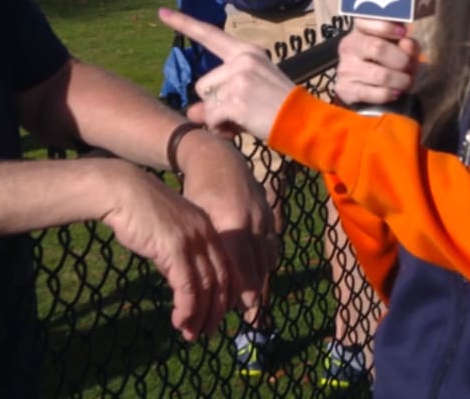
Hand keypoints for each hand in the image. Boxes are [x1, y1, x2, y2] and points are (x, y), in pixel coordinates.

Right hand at [96, 159, 230, 340]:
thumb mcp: (168, 234)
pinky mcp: (176, 248)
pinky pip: (188, 286)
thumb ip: (179, 254)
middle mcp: (206, 234)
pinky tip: (180, 321)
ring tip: (191, 334)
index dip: (223, 295)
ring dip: (200, 315)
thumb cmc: (139, 213)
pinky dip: (187, 308)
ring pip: (207, 286)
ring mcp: (193, 240)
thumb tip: (181, 282)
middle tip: (206, 332)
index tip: (215, 315)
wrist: (122, 191)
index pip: (226, 267)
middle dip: (215, 310)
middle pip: (222, 280)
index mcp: (207, 228)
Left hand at [158, 7, 293, 141]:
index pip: (209, 34)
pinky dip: (221, 129)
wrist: (303, 121)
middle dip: (215, 103)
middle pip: (203, 85)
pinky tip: (240, 128)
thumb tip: (192, 113)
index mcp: (246, 51)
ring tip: (243, 119)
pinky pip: (212, 118)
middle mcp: (242, 59)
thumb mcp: (247, 95)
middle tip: (241, 111)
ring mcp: (239, 77)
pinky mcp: (237, 99)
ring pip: (206, 102)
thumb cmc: (277, 108)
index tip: (162, 12)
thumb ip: (218, 98)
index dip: (183, 24)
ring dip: (218, 117)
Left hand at [178, 133, 277, 313]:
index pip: (241, 264)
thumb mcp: (196, 217)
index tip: (244, 308)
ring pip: (268, 256)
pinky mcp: (271, 213)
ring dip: (260, 276)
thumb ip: (203, 246)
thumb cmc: (199, 190)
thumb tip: (200, 281)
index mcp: (231, 223)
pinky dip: (266, 259)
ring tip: (249, 294)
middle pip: (258, 264)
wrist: (218, 158)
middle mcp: (252, 221)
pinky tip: (257, 270)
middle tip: (246, 311)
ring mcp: (264, 216)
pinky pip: (273, 243)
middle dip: (254, 289)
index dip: (243, 288)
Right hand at [335, 18, 418, 105]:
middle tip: (410, 67)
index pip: (366, 21)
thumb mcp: (399, 47)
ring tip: (406, 82)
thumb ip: (407, 43)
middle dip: (401, 60)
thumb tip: (408, 44)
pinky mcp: (345, 89)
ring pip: (380, 75)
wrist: (364, 85)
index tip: (403, 33)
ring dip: (400, 80)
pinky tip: (394, 93)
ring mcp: (345, 68)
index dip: (386, 26)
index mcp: (360, 29)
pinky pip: (372, 93)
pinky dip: (389, 94)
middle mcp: (349, 46)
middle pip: (377, 48)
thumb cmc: (386, 59)